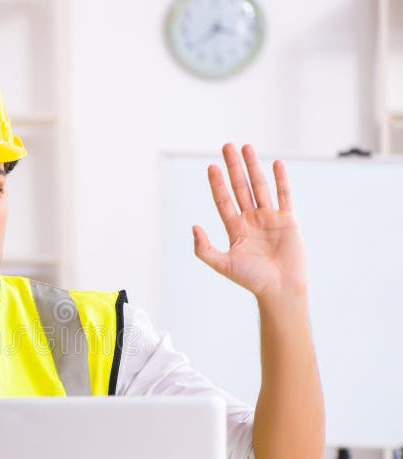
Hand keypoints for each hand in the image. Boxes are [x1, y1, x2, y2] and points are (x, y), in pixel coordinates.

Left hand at [193, 143, 306, 299]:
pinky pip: (283, 195)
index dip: (217, 184)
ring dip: (253, 167)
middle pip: (240, 187)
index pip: (223, 200)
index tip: (211, 166)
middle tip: (227, 146)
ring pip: (260, 186)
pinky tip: (275, 164)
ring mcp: (269, 218)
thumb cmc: (251, 279)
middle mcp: (251, 220)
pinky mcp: (287, 220)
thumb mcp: (222, 264)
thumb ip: (204, 248)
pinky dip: (280, 180)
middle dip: (233, 167)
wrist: (280, 288)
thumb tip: (193, 226)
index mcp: (235, 229)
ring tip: (246, 147)